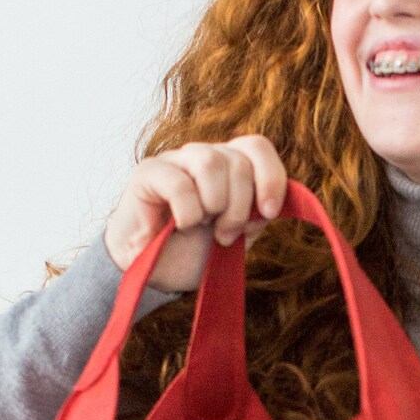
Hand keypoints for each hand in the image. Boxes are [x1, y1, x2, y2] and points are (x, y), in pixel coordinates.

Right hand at [102, 134, 289, 293]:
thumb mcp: (238, 235)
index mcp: (228, 166)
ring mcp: (175, 161)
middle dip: (239, 206)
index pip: (257, 147)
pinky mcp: (148, 172)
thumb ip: (256, 214)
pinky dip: (188, 212)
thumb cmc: (195, 251)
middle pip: (237, 160)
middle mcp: (203, 156)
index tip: (269, 212)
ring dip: (214, 204)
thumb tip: (270, 203)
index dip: (271, 177)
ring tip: (203, 226)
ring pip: (211, 162)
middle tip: (225, 234)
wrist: (156, 272)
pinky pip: (180, 183)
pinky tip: (181, 224)